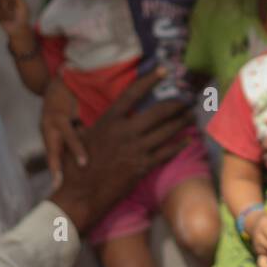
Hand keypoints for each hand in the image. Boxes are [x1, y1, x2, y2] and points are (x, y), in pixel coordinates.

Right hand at [49, 70, 192, 232]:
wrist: (79, 195)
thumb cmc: (75, 167)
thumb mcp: (81, 138)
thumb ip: (94, 126)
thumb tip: (97, 119)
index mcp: (109, 121)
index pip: (132, 94)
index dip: (149, 80)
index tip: (164, 71)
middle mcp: (125, 132)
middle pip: (158, 112)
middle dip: (176, 104)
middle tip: (188, 99)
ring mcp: (135, 149)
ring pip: (166, 131)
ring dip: (182, 122)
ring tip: (192, 115)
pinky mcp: (142, 167)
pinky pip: (166, 153)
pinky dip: (179, 145)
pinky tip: (188, 140)